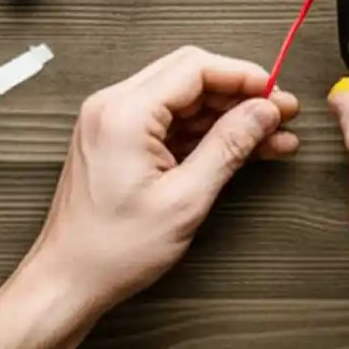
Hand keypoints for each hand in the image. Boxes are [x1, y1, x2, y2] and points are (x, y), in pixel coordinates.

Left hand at [29, 46, 299, 314]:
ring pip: (183, 100)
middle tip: (281, 112)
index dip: (243, 76)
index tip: (276, 93)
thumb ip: (228, 147)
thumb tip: (264, 112)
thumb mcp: (185, 199)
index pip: (195, 68)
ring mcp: (113, 123)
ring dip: (228, 115)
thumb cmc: (112, 250)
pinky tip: (244, 148)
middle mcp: (113, 107)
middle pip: (190, 76)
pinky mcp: (118, 142)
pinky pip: (169, 123)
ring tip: (273, 135)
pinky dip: (206, 133)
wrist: (67, 280)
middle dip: (240, 92)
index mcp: (124, 113)